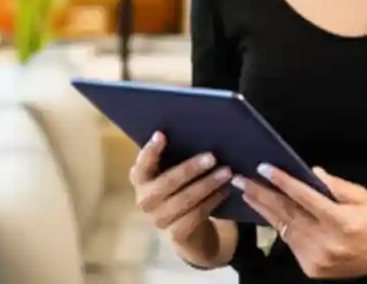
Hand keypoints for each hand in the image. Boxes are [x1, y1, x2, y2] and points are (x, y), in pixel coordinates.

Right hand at [129, 132, 232, 249]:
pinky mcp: (176, 234)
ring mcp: (159, 220)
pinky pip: (196, 215)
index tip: (161, 134)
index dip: (150, 151)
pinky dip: (213, 200)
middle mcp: (144, 200)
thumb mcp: (175, 174)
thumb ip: (176, 156)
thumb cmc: (181, 191)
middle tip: (212, 157)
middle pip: (166, 183)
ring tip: (226, 172)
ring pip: (185, 199)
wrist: (189, 232)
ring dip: (208, 184)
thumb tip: (197, 132)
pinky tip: (225, 190)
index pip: (141, 165)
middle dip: (190, 168)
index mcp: (140, 180)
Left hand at [232, 164, 366, 278]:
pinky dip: (280, 228)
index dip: (282, 181)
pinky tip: (268, 213)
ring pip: (284, 229)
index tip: (264, 168)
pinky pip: (291, 244)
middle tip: (241, 180)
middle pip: (286, 214)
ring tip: (248, 193)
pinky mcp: (313, 269)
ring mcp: (318, 259)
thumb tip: (310, 173)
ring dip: (264, 210)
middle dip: (261, 194)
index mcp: (340, 221)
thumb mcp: (361, 195)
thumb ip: (334, 185)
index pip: (303, 197)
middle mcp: (327, 242)